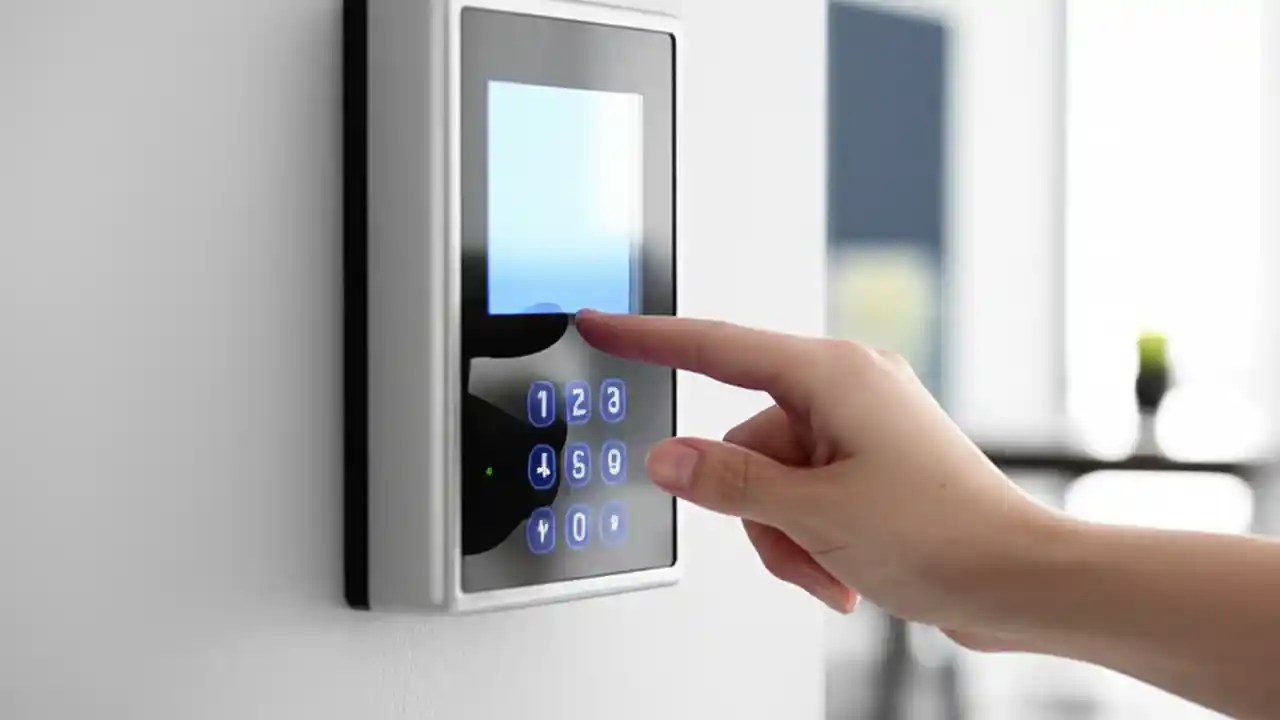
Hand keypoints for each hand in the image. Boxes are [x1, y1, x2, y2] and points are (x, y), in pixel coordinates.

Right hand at [576, 311, 1059, 638]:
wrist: (1019, 580)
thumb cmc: (946, 534)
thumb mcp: (814, 512)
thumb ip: (728, 480)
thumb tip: (667, 456)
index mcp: (833, 376)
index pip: (715, 348)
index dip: (649, 338)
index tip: (602, 324)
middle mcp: (847, 390)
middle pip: (742, 440)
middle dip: (756, 507)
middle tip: (797, 544)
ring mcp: (860, 428)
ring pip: (768, 478)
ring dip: (784, 533)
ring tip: (829, 566)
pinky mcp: (869, 465)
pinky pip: (802, 494)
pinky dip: (808, 537)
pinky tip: (842, 570)